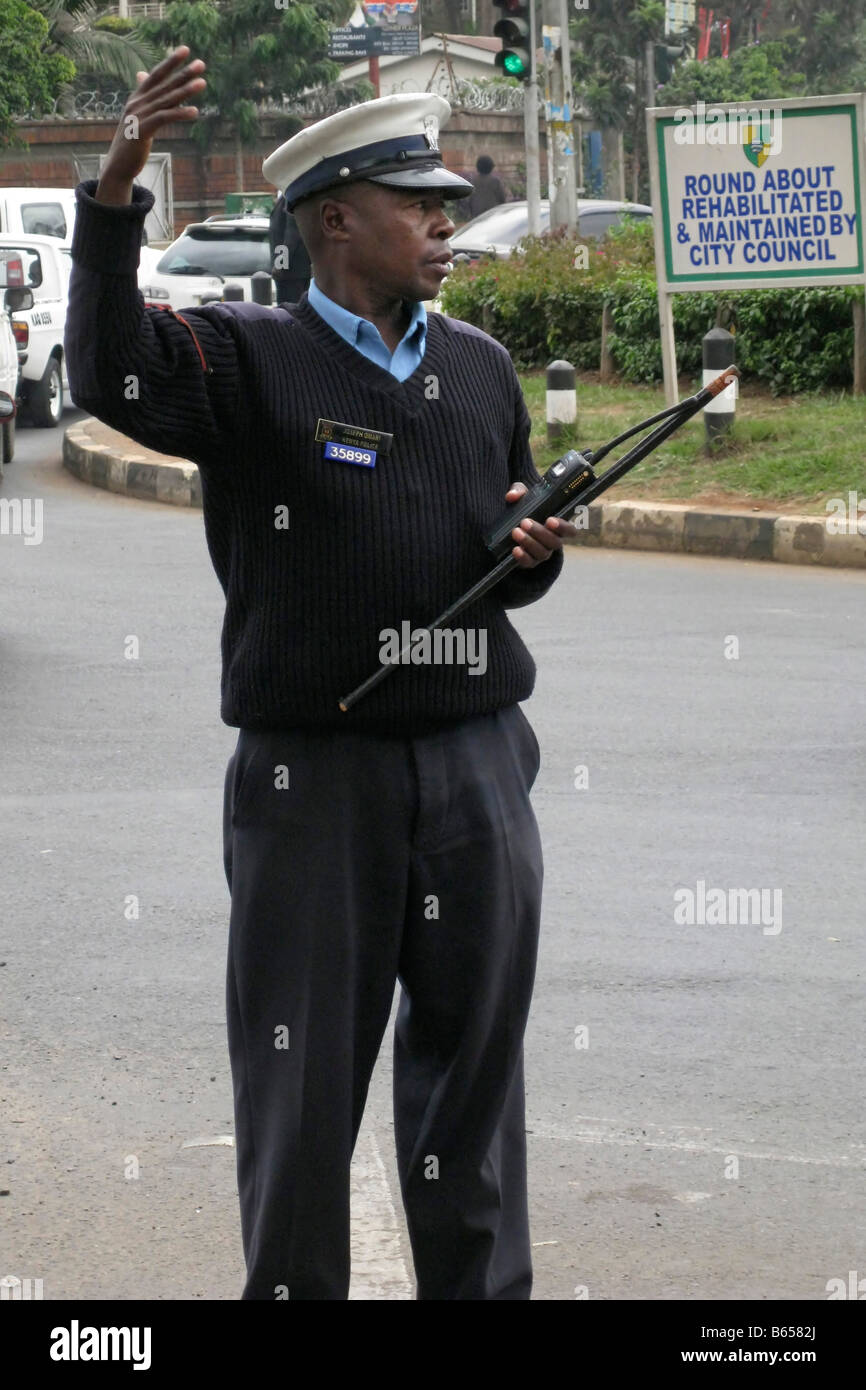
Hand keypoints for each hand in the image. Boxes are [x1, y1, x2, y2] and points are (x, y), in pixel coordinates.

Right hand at [96, 46, 205, 203]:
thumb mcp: (137, 114)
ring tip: (203, 83)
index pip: (156, 75)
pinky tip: (195, 111)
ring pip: (166, 100)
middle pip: (164, 84)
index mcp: (137, 97)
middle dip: (183, 73)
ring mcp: (139, 115)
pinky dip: (180, 113)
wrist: (118, 164)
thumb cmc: (131, 140)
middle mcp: (137, 102)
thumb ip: (144, 95)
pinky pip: (164, 118)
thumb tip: (143, 75)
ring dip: (186, 90)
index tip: (185, 50)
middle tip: (201, 63)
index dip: (170, 62)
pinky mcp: (142, 130)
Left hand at [505, 481, 578, 567]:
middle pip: (554, 542)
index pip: (570, 530)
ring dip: (529, 542)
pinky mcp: (530, 562)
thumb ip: (519, 491)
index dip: (564, 527)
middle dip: (540, 532)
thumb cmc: (524, 510)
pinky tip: (515, 549)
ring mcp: (542, 553)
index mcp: (557, 527)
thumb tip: (512, 495)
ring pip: (543, 553)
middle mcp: (553, 541)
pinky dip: (523, 557)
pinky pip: (530, 563)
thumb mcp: (522, 497)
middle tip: (525, 522)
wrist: (509, 530)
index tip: (550, 520)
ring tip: (516, 532)